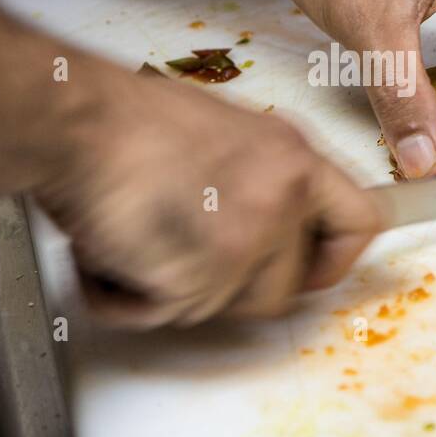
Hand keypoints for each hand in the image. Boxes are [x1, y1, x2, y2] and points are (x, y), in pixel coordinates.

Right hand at [34, 61, 381, 327]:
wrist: (74, 122)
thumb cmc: (128, 120)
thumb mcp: (227, 132)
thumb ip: (263, 180)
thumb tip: (276, 224)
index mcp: (293, 159)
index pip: (361, 222)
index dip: (334, 258)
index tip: (313, 270)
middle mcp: (279, 201)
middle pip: (285, 289)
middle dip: (234, 285)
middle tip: (186, 249)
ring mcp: (241, 245)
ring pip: (220, 309)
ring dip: (172, 287)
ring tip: (140, 233)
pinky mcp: (195, 280)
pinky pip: (161, 315)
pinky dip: (126, 296)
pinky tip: (112, 246)